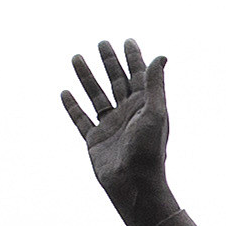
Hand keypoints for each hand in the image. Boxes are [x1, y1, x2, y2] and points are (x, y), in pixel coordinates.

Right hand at [61, 38, 171, 221]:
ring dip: (87, 77)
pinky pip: (81, 119)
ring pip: (96, 95)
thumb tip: (160, 56)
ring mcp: (110, 126)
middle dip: (109, 62)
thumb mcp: (154, 112)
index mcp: (144, 106)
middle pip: (116, 81)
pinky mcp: (94, 140)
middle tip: (102, 43)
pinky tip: (65, 92)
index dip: (133, 58)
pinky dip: (72, 106)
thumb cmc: (148, 150)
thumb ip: (154, 85)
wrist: (134, 184)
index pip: (138, 75)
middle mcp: (127, 113)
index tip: (127, 40)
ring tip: (76, 57)